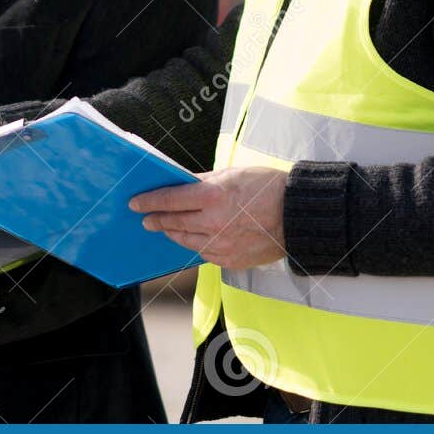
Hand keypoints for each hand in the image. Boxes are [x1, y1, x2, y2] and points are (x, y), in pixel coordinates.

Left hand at [128, 167, 287, 268]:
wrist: (298, 216)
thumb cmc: (268, 188)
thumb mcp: (233, 174)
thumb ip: (204, 181)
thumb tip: (181, 184)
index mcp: (212, 196)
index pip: (170, 200)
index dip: (149, 201)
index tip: (135, 203)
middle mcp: (214, 223)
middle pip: (173, 223)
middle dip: (157, 220)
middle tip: (146, 218)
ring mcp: (221, 245)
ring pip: (186, 241)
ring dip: (173, 234)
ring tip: (165, 228)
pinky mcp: (230, 260)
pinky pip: (204, 253)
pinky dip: (195, 244)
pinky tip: (193, 238)